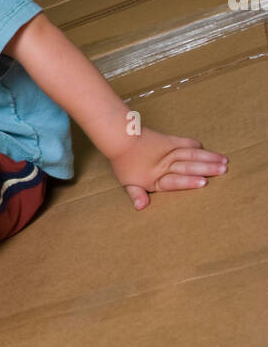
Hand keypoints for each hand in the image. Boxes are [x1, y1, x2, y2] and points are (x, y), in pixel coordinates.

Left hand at [108, 126, 228, 209]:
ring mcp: (169, 151)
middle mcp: (165, 164)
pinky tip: (208, 150)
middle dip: (207, 168)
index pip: (175, 181)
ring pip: (191, 154)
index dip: (189, 181)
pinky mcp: (170, 140)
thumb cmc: (124, 164)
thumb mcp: (127, 183)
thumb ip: (137, 195)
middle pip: (188, 167)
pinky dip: (197, 146)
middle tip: (223, 170)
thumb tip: (140, 207)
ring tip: (224, 161)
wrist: (120, 138)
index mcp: (156, 177)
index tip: (204, 182)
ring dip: (208, 158)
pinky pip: (186, 143)